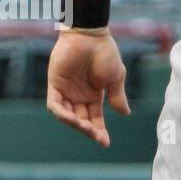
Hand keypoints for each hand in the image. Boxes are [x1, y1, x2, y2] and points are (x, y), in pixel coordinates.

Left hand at [46, 29, 129, 147]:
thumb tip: (125, 113)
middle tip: (98, 137)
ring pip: (67, 115)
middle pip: (81, 120)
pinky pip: (55, 105)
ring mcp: (66, 91)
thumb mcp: (115, 77)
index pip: (95, 118)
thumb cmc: (105, 53)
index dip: (99, 131)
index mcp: (94, 95)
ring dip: (76, 124)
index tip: (105, 143)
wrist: (90, 36)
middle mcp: (79, 96)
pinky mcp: (55, 85)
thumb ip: (117, 96)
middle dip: (89, 130)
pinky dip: (62, 114)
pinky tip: (72, 119)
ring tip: (87, 128)